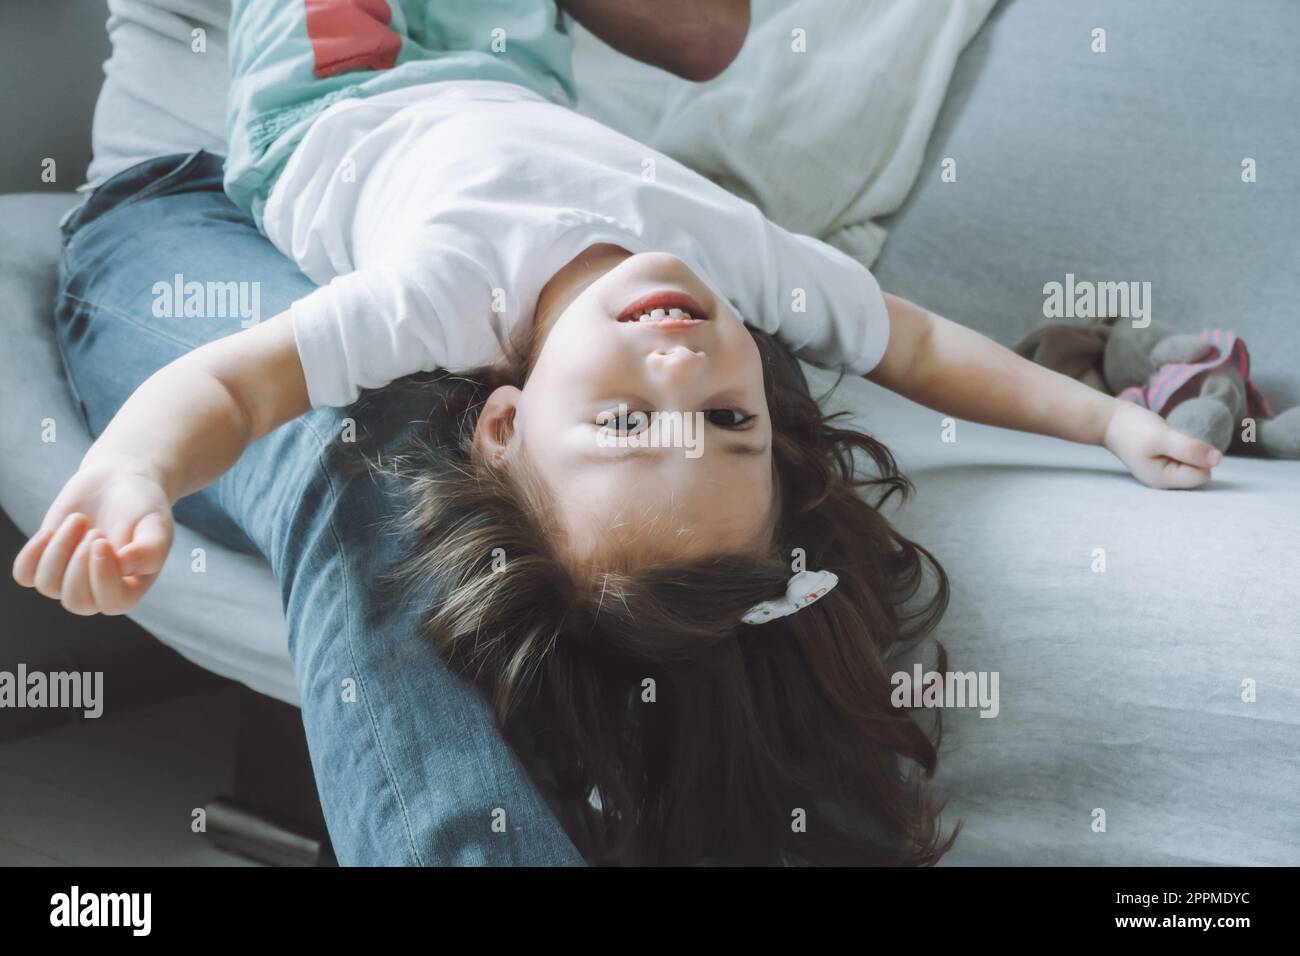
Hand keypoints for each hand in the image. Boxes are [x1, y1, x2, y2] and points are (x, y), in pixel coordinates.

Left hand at [11, 457, 173, 614]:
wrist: (118, 482)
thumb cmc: (143, 507)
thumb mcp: (158, 525)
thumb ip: (150, 550)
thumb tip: (125, 568)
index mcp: (130, 589)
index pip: (113, 604)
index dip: (103, 577)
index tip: (102, 540)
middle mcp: (98, 591)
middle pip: (77, 602)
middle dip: (79, 563)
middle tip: (95, 529)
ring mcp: (69, 578)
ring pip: (48, 586)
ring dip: (59, 549)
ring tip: (79, 520)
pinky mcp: (46, 562)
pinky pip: (25, 575)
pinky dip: (32, 553)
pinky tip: (49, 531)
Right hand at [1102, 400, 1221, 488]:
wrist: (1109, 421)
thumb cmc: (1133, 428)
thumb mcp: (1162, 437)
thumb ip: (1190, 449)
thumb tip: (1218, 459)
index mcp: (1163, 480)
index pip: (1203, 474)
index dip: (1198, 455)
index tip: (1178, 443)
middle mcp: (1165, 482)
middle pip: (1200, 471)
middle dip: (1192, 453)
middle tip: (1169, 441)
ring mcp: (1163, 474)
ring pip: (1194, 463)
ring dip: (1186, 448)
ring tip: (1164, 440)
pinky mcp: (1163, 464)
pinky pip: (1185, 457)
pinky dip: (1180, 447)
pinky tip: (1164, 441)